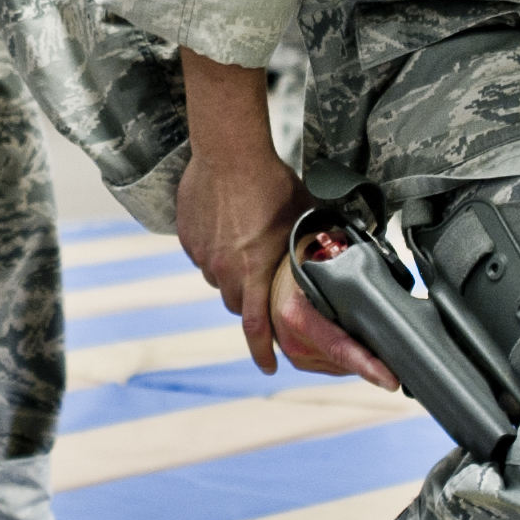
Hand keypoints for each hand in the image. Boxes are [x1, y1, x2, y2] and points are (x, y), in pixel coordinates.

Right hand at [177, 142, 298, 349]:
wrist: (229, 153)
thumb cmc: (273, 183)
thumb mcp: (303, 219)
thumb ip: (310, 247)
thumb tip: (331, 260)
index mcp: (254, 272)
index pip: (255, 326)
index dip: (262, 352)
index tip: (268, 366)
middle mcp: (224, 270)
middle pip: (235, 301)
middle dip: (249, 300)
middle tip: (262, 284)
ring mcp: (202, 254)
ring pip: (217, 278)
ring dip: (231, 272)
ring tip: (246, 244)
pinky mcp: (187, 238)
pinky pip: (202, 255)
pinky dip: (215, 250)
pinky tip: (228, 225)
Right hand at [263, 249, 400, 388]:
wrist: (268, 268)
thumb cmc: (301, 260)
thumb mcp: (326, 260)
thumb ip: (353, 276)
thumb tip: (392, 282)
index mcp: (298, 316)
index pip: (340, 347)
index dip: (368, 365)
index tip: (391, 380)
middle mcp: (293, 341)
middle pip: (347, 361)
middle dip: (374, 356)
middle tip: (400, 345)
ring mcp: (294, 354)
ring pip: (343, 366)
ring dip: (360, 354)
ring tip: (369, 330)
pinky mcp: (299, 360)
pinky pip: (335, 364)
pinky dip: (348, 354)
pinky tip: (353, 334)